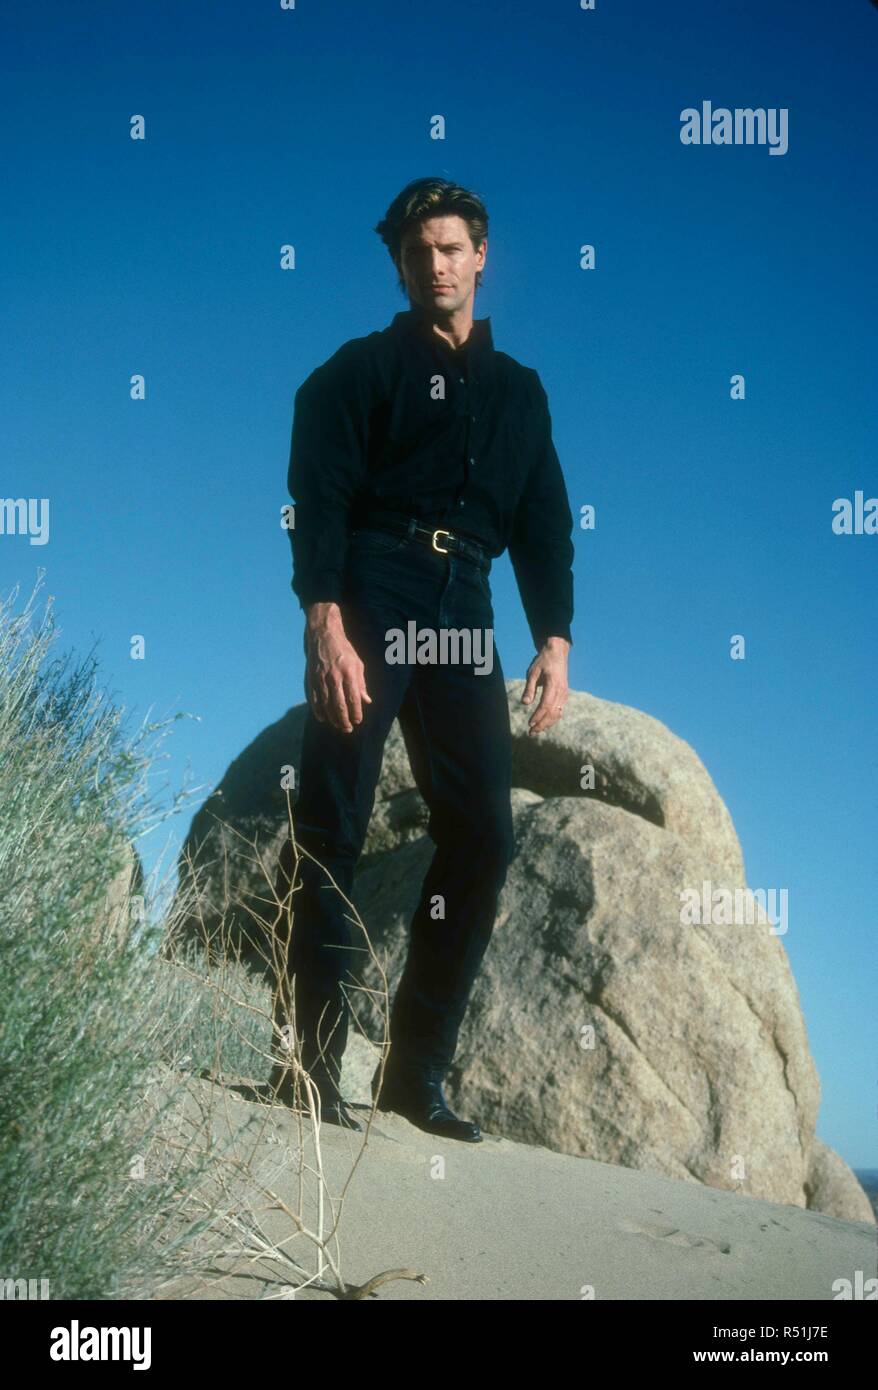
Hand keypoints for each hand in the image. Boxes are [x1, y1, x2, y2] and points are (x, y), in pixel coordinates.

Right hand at [305, 603, 371, 732]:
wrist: (324, 635)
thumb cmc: (344, 651)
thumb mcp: (358, 664)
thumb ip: (361, 684)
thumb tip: (367, 701)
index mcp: (349, 672)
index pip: (353, 697)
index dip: (356, 712)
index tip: (358, 721)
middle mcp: (334, 676)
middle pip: (339, 704)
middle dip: (344, 719)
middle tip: (348, 729)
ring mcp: (321, 678)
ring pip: (326, 704)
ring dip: (332, 717)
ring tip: (338, 725)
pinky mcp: (311, 678)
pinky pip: (314, 698)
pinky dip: (317, 710)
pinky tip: (322, 717)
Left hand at [521, 637, 569, 735]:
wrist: (557, 654)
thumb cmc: (542, 662)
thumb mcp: (532, 673)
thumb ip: (529, 688)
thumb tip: (525, 704)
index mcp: (553, 684)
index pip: (546, 704)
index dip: (538, 716)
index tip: (530, 723)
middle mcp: (561, 690)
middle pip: (553, 712)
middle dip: (542, 724)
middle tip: (531, 732)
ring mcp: (565, 693)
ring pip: (558, 713)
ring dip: (547, 724)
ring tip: (536, 731)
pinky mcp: (564, 695)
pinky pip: (560, 710)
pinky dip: (553, 719)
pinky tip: (544, 724)